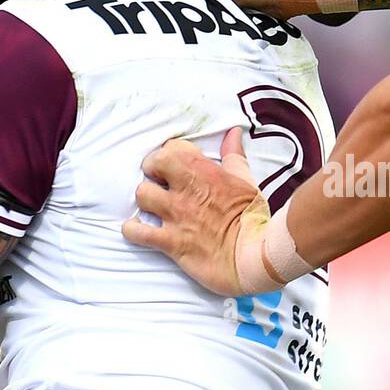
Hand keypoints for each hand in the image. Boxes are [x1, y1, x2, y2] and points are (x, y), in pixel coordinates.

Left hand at [122, 128, 270, 295]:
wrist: (256, 257)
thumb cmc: (253, 218)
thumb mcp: (245, 180)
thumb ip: (234, 155)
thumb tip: (233, 132)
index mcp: (204, 171)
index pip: (173, 147)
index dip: (170, 154)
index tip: (173, 164)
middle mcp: (186, 190)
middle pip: (152, 163)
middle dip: (151, 170)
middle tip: (158, 181)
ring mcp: (177, 215)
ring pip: (142, 195)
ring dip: (144, 200)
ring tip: (150, 206)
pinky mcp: (172, 242)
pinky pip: (138, 233)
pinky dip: (132, 231)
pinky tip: (137, 230)